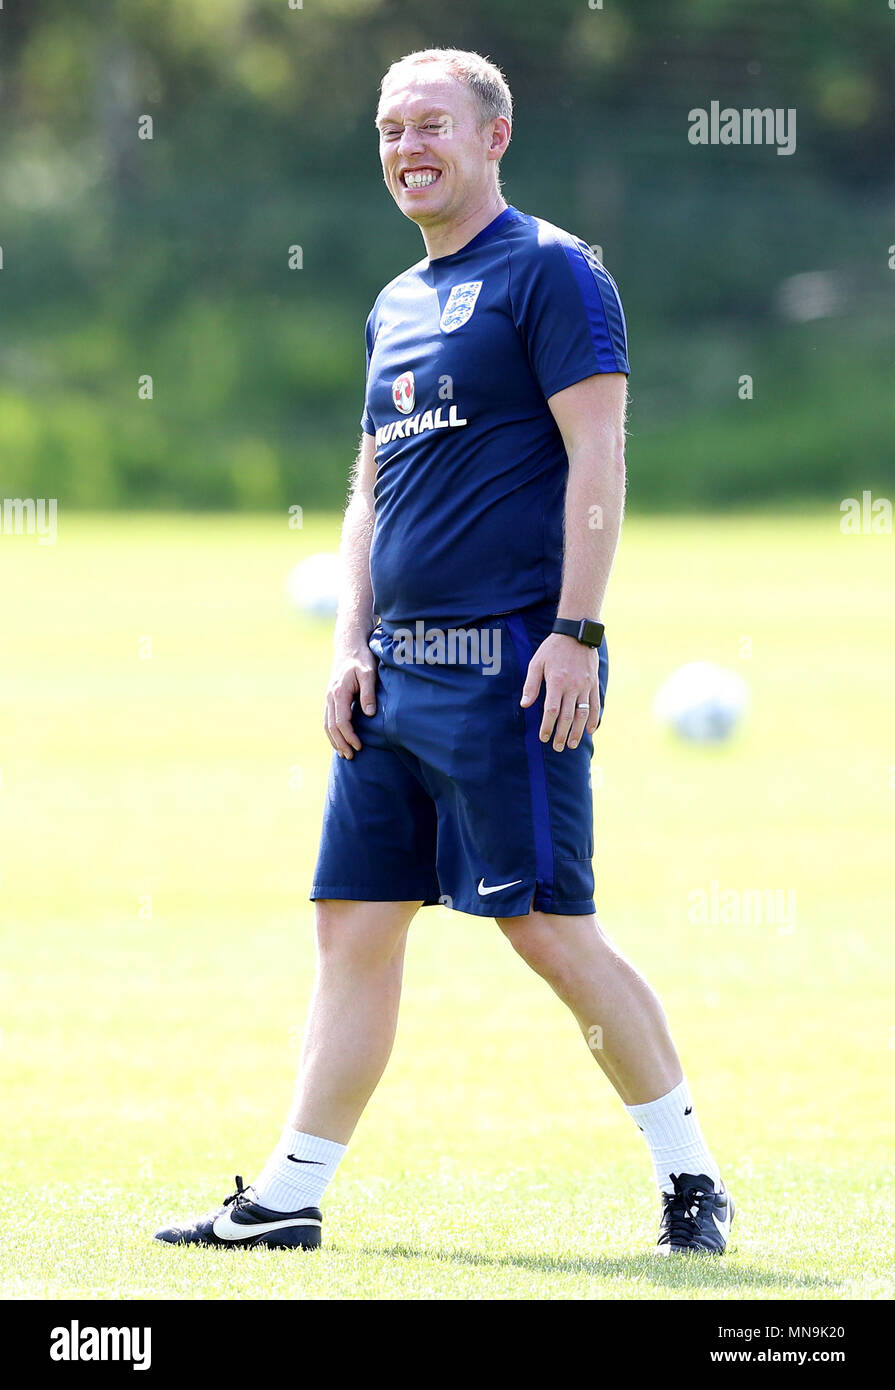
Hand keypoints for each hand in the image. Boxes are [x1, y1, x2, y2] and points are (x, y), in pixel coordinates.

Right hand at [324, 642, 377, 758]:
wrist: (349, 646)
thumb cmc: (361, 659)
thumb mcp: (369, 673)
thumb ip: (368, 693)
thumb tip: (369, 714)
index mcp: (339, 692)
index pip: (341, 721)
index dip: (349, 736)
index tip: (359, 746)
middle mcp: (330, 697)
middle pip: (332, 726)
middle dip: (341, 743)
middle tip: (351, 756)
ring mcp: (328, 697)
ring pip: (327, 724)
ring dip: (335, 740)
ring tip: (344, 753)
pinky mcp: (331, 697)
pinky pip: (327, 719)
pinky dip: (332, 732)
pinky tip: (339, 740)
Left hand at [520, 632, 600, 750]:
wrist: (577, 633)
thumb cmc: (552, 649)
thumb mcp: (536, 663)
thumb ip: (531, 685)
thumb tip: (525, 705)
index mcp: (556, 681)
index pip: (552, 711)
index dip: (547, 726)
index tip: (543, 737)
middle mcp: (573, 686)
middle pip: (568, 717)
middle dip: (562, 734)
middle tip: (558, 747)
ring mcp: (586, 686)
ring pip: (583, 714)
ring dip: (578, 732)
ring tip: (573, 744)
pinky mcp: (594, 684)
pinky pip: (596, 705)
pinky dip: (594, 719)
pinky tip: (590, 730)